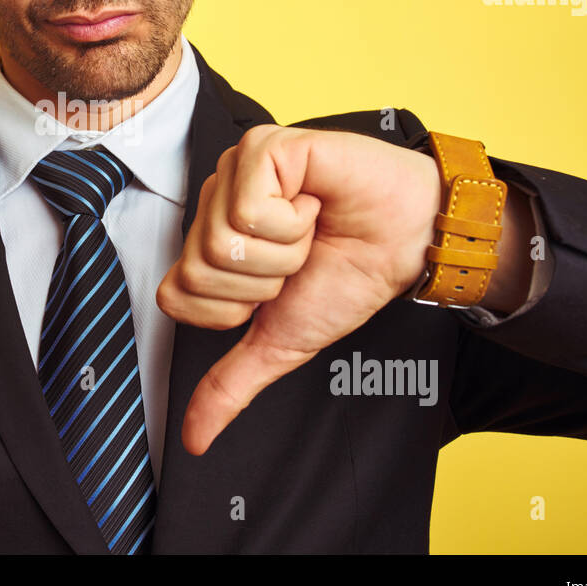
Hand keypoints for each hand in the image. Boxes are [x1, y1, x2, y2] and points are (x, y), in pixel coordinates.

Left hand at [156, 125, 442, 454]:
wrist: (410, 242)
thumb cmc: (349, 275)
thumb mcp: (281, 341)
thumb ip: (232, 384)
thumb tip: (195, 438)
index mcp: (210, 242)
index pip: (176, 295)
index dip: (233, 308)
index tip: (276, 288)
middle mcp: (215, 202)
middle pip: (198, 270)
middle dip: (264, 281)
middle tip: (299, 256)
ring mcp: (236, 170)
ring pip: (222, 241)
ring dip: (284, 252)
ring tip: (310, 229)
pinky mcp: (263, 147)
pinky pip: (250, 209)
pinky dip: (295, 222)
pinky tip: (315, 203)